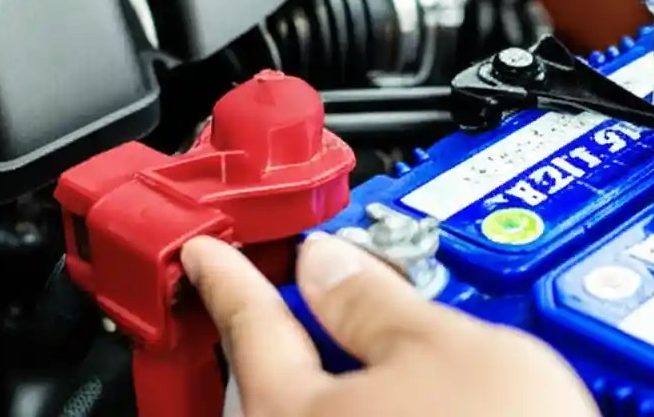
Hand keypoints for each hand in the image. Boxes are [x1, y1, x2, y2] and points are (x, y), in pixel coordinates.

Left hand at [182, 234, 598, 416]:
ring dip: (326, 363)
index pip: (250, 324)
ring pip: (303, 409)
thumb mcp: (448, 345)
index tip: (205, 251)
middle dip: (275, 323)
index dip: (229, 274)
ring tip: (357, 325)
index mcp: (295, 410)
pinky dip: (354, 398)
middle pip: (264, 379)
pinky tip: (398, 388)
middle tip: (284, 282)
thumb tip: (329, 257)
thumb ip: (375, 298)